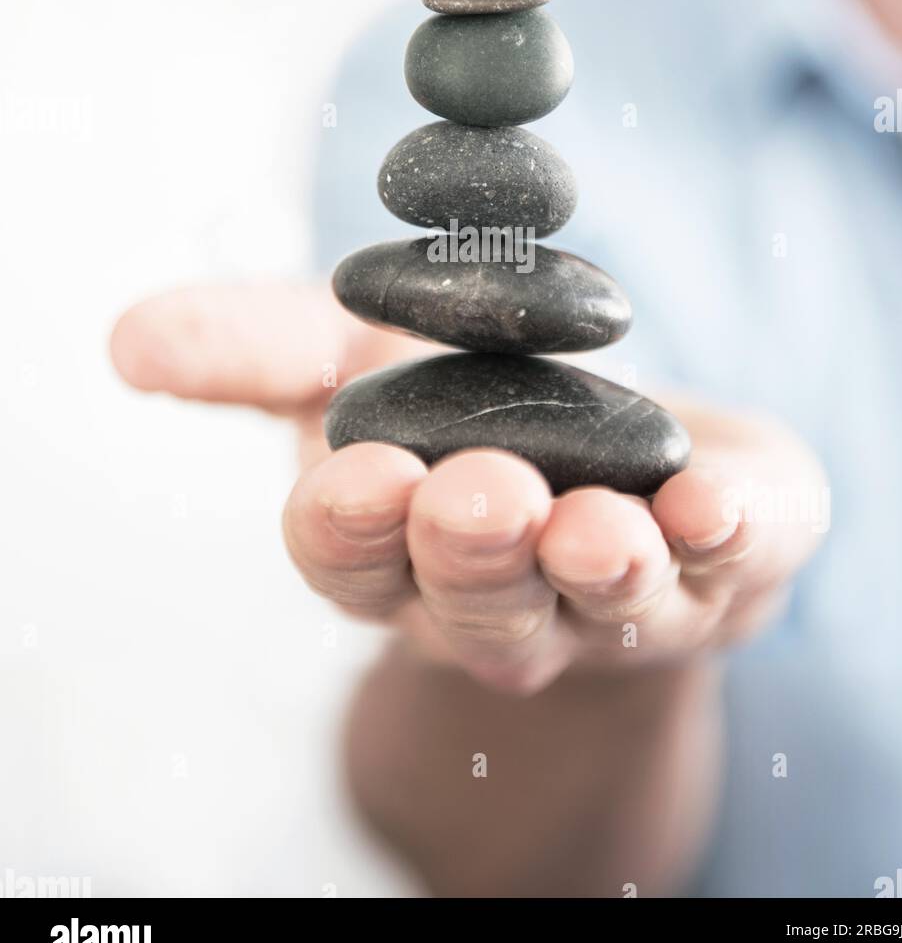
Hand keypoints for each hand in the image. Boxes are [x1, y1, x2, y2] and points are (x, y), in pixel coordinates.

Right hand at [111, 282, 826, 694]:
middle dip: (475, 551)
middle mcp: (504, 599)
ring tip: (598, 526)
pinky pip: (731, 567)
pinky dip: (726, 538)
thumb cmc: (462, 408)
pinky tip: (720, 504)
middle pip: (476, 600)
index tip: (361, 474)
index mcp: (400, 552)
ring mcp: (620, 599)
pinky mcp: (724, 565)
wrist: (611, 459)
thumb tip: (130, 338)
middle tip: (482, 492)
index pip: (351, 564)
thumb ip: (254, 350)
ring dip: (597, 566)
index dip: (352, 529)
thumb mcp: (350, 356)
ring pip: (601, 604)